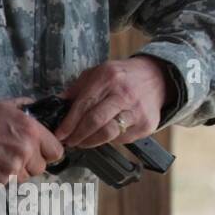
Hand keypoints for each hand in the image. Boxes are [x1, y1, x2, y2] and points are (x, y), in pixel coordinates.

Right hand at [0, 98, 65, 186]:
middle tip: (13, 153)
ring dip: (16, 171)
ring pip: (25, 177)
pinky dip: (2, 177)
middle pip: (41, 167)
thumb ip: (26, 108)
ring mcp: (13, 168)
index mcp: (31, 131)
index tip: (39, 151)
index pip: (56, 152)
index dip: (48, 152)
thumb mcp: (5, 105)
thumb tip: (39, 108)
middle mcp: (26, 151)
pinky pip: (8, 183)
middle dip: (30, 162)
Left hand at [54, 56, 168, 147]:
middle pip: (95, 121)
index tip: (60, 133)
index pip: (83, 105)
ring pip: (108, 133)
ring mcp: (137, 110)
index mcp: (107, 78)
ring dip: (90, 142)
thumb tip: (58, 103)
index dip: (69, 123)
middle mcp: (123, 93)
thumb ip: (77, 88)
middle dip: (77, 135)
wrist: (156, 78)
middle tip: (69, 141)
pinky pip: (122, 139)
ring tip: (81, 141)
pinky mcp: (146, 125)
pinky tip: (102, 136)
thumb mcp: (97, 73)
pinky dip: (108, 140)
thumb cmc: (122, 77)